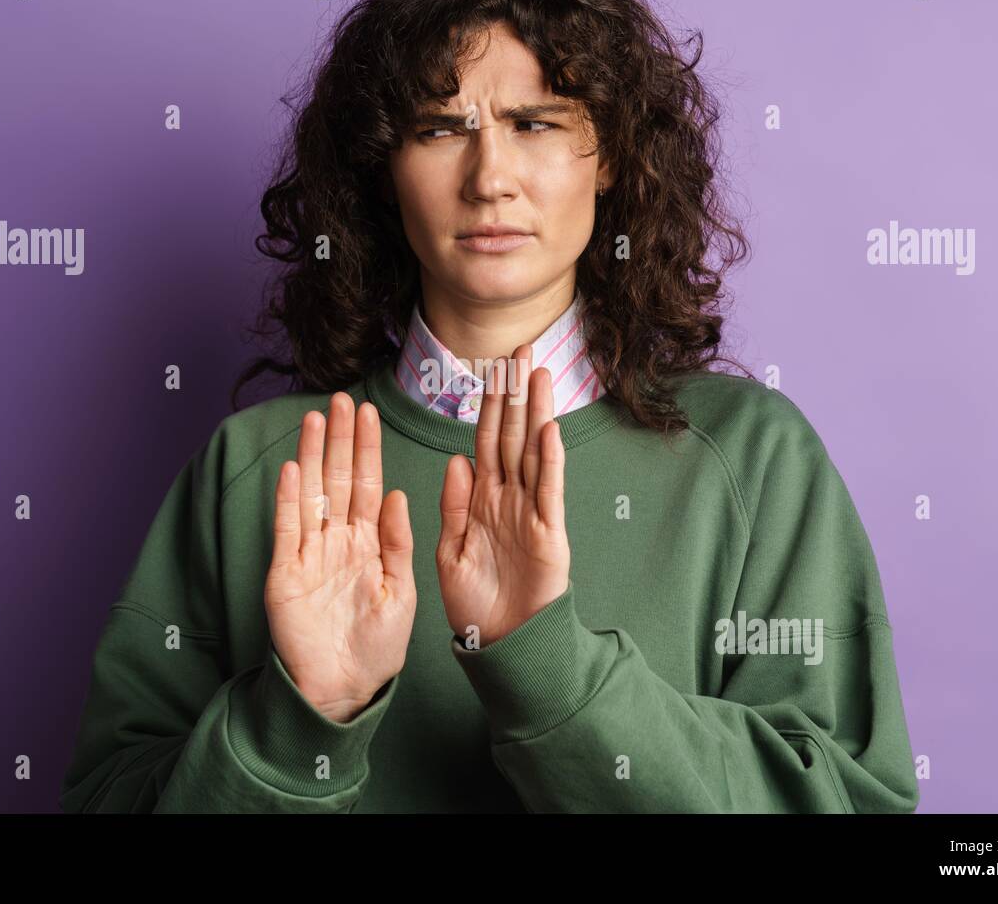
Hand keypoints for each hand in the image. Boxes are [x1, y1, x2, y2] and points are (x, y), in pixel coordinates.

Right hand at [264, 393, 416, 722]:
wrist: (346, 689)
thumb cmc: (378, 646)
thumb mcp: (402, 591)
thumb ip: (399, 543)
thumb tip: (396, 493)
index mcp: (369, 543)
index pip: (367, 484)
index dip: (367, 449)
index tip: (369, 413)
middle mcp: (337, 541)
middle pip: (337, 479)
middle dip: (340, 440)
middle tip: (341, 399)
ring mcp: (310, 555)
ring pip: (311, 495)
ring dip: (312, 457)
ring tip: (315, 419)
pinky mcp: (287, 575)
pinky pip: (288, 530)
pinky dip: (289, 500)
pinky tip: (292, 469)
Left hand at [436, 344, 570, 647]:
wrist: (502, 646)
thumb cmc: (475, 604)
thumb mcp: (449, 553)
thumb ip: (452, 507)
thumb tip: (456, 460)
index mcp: (481, 500)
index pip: (485, 440)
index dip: (488, 404)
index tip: (492, 368)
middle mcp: (507, 499)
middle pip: (512, 435)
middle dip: (515, 394)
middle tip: (521, 351)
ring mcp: (530, 513)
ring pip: (532, 452)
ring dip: (535, 413)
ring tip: (538, 375)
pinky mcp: (548, 533)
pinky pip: (547, 490)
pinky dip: (548, 461)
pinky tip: (548, 430)